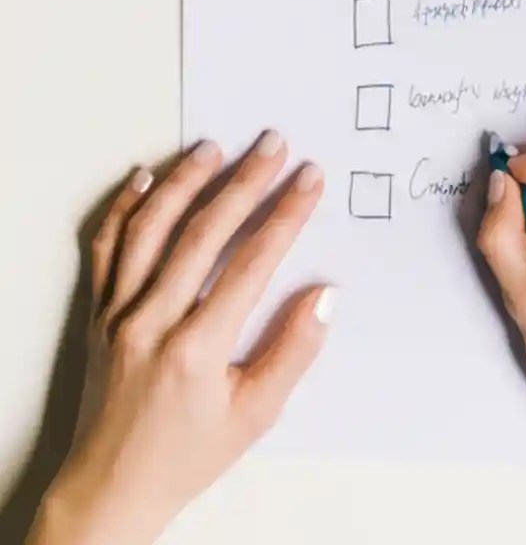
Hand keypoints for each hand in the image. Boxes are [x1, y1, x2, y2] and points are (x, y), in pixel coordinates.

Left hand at [30, 131, 333, 544]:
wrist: (113, 484)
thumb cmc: (189, 453)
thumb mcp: (257, 414)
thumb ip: (293, 351)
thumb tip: (324, 296)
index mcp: (198, 347)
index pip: (251, 262)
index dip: (285, 215)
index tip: (308, 180)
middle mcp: (153, 320)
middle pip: (203, 233)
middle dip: (245, 183)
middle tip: (273, 145)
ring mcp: (119, 313)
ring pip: (150, 230)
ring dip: (184, 182)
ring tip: (214, 148)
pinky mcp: (98, 314)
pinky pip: (107, 249)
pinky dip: (124, 210)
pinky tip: (143, 180)